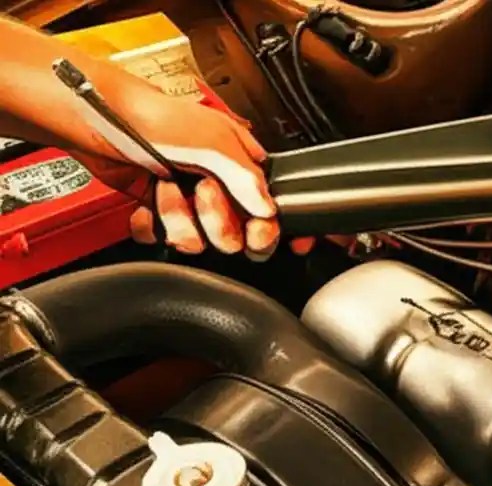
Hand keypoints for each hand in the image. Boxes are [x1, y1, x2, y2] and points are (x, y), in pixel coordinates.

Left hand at [70, 86, 310, 255]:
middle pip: (237, 234)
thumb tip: (268, 210)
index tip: (258, 233)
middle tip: (202, 190)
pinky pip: (165, 239)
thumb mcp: (213, 141)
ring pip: (200, 240)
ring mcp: (190, 201)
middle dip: (216, 218)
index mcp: (243, 164)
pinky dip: (151, 225)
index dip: (268, 226)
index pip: (271, 207)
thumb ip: (248, 178)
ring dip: (178, 217)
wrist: (98, 119)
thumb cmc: (154, 116)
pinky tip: (148, 203)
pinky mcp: (160, 211)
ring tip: (166, 186)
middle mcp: (220, 185)